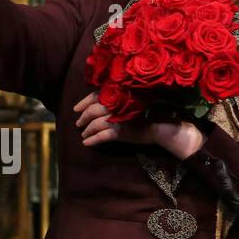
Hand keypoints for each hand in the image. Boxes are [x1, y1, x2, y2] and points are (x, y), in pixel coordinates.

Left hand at [74, 91, 203, 154]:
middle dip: (83, 117)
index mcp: (120, 94)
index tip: (76, 108)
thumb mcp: (132, 103)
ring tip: (84, 134)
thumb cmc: (149, 113)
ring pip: (95, 124)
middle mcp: (118, 104)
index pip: (96, 95)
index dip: (84, 102)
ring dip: (87, 130)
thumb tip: (99, 103)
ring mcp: (119, 118)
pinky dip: (92, 140)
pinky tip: (87, 143)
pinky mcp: (121, 132)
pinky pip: (102, 136)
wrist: (163, 126)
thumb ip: (118, 101)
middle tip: (78, 123)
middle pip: (93, 110)